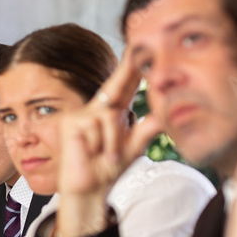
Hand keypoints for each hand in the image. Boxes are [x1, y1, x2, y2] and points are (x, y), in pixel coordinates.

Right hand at [55, 50, 161, 236]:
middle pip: (116, 87)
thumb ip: (147, 129)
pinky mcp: (72, 124)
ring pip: (110, 117)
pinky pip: (97, 126)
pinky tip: (93, 154)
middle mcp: (95, 110)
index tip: (141, 46)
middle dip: (128, 68)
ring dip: (114, 142)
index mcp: (111, 112)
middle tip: (140, 46)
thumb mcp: (133, 147)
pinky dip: (102, 144)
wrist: (89, 190)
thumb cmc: (107, 169)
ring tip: (107, 158)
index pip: (124, 86)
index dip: (132, 66)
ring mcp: (81, 115)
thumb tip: (165, 113)